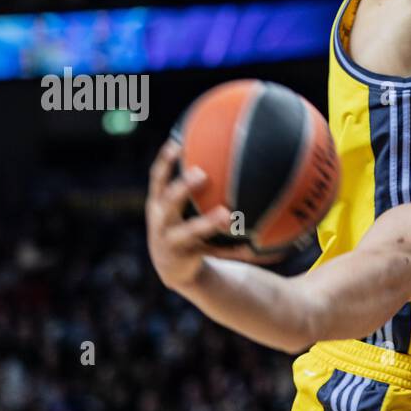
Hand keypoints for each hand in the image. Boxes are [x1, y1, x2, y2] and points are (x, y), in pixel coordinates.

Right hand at [146, 140, 254, 291]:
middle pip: (168, 202)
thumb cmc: (182, 225)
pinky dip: (231, 250)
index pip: (157, 178)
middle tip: (201, 173)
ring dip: (207, 222)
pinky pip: (213, 253)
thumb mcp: (180, 207)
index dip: (164, 161)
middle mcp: (160, 222)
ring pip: (189, 232)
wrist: (173, 268)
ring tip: (226, 214)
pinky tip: (252, 247)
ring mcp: (171, 242)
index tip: (177, 142)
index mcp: (158, 204)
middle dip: (182, 187)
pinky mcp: (186, 260)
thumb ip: (194, 185)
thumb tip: (225, 151)